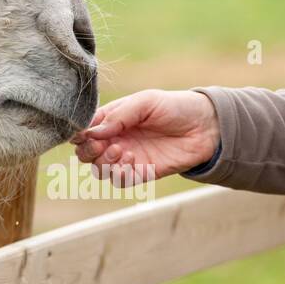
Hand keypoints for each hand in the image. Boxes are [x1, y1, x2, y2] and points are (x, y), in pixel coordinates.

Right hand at [73, 90, 220, 183]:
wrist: (205, 127)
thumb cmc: (174, 107)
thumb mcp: (145, 102)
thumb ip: (118, 116)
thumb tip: (93, 132)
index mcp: (112, 119)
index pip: (84, 130)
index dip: (79, 134)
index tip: (85, 133)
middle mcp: (115, 139)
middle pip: (85, 153)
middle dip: (88, 151)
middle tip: (104, 144)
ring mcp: (127, 158)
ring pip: (99, 170)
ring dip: (104, 163)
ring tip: (121, 150)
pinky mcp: (142, 173)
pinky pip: (120, 182)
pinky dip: (119, 175)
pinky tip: (132, 160)